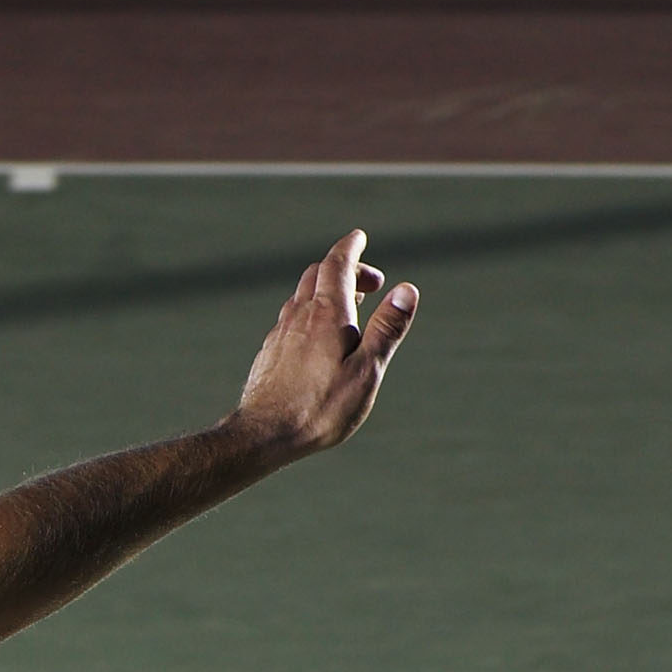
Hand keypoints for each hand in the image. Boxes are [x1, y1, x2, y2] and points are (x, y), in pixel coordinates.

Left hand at [229, 230, 416, 459]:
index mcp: (327, 314)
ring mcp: (281, 333)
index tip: (359, 237)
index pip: (338, 265)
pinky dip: (309, 311)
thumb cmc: (321, 407)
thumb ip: (386, 328)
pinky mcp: (270, 352)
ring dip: (326, 289)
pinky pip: (290, 318)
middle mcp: (299, 315)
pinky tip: (317, 335)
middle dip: (345, 268)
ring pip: (302, 295)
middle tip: (372, 283)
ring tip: (351, 305)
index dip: (350, 248)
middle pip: (318, 274)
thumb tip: (406, 289)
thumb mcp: (367, 369)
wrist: (265, 435)